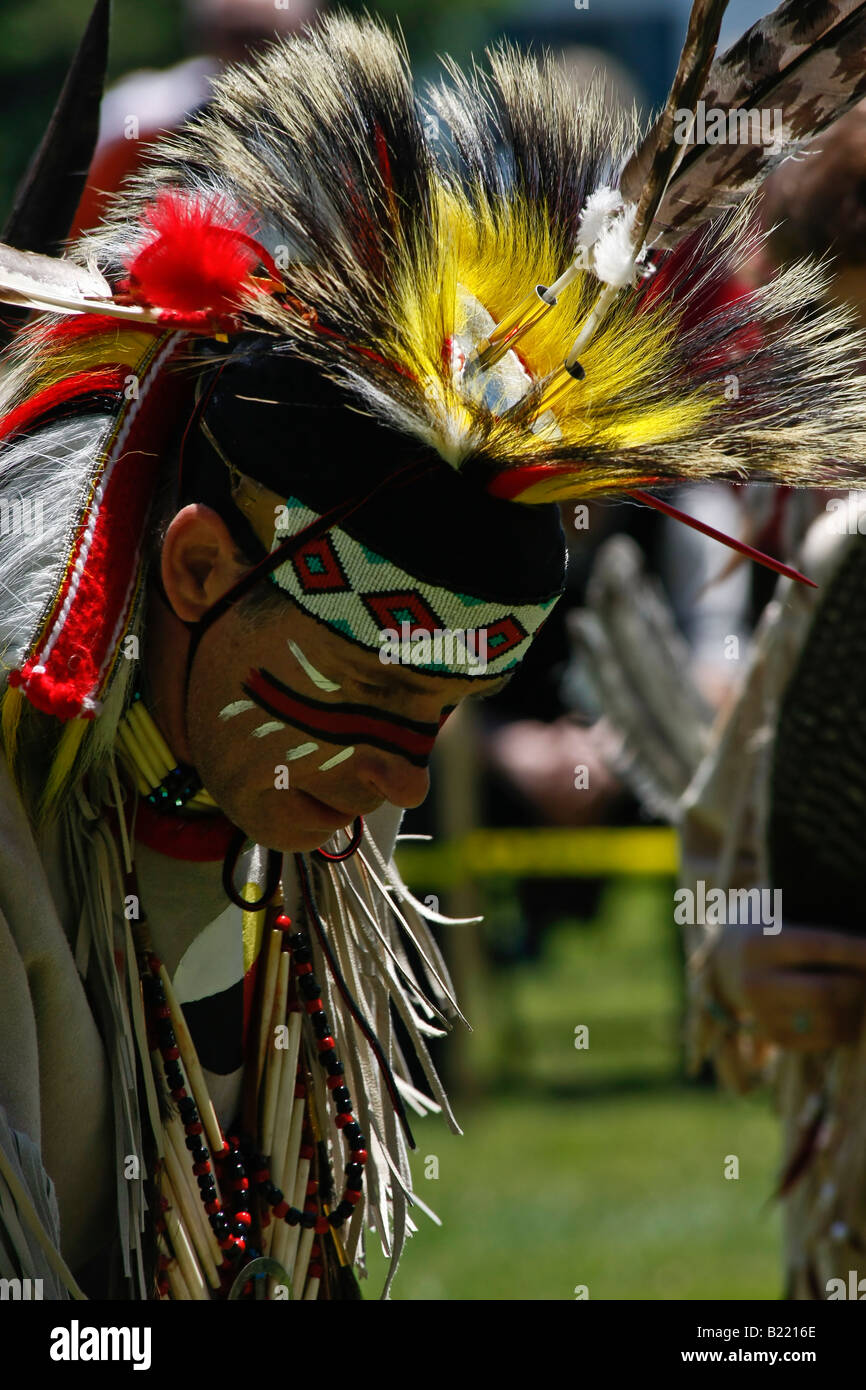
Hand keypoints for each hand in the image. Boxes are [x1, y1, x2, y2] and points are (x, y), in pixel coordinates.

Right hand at [712, 921, 865, 1050]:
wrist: (723, 962)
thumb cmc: (766, 927)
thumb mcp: (776, 911)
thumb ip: (812, 922)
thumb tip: (862, 942)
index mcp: (757, 944)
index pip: (818, 947)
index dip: (856, 950)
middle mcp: (755, 983)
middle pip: (826, 992)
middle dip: (861, 985)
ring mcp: (762, 1014)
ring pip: (829, 1020)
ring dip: (858, 1008)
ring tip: (864, 991)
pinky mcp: (774, 1036)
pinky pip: (824, 1040)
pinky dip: (847, 1027)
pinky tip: (853, 1010)